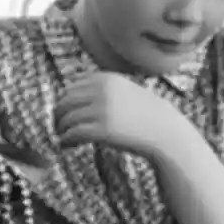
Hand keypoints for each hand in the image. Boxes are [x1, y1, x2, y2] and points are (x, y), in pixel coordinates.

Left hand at [54, 70, 182, 157]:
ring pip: (66, 118)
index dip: (64, 102)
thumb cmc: (144, 114)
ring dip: (60, 129)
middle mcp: (101, 91)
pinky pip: (73, 134)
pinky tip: (66, 145)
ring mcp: (101, 110)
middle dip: (58, 115)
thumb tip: (68, 99)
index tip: (64, 113)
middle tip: (57, 127)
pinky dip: (65, 140)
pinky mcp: (102, 130)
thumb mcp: (123, 90)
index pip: (71, 88)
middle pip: (64, 102)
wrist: (166, 132)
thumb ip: (100, 89)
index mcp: (104, 78)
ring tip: (62, 137)